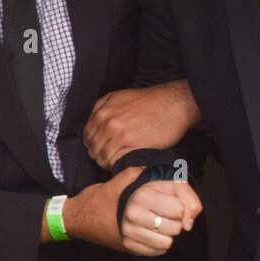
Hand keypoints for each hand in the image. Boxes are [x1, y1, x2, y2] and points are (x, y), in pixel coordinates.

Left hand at [84, 80, 199, 170]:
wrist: (173, 104)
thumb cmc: (148, 101)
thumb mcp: (118, 96)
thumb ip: (100, 106)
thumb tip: (89, 119)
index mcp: (102, 113)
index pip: (86, 137)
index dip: (93, 145)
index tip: (101, 148)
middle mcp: (108, 124)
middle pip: (93, 149)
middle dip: (99, 155)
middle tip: (110, 157)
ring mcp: (120, 136)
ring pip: (103, 157)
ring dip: (108, 162)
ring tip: (118, 161)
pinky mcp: (133, 146)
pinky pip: (116, 161)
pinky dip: (117, 164)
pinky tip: (124, 161)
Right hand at [118, 179, 202, 256]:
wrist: (96, 209)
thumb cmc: (133, 191)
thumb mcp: (156, 180)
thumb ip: (182, 193)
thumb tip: (189, 223)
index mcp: (141, 195)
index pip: (180, 209)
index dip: (179, 205)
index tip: (170, 201)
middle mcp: (134, 215)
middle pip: (176, 228)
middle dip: (175, 221)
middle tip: (163, 214)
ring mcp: (130, 232)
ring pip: (167, 243)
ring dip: (167, 234)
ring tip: (157, 223)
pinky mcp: (129, 245)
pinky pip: (158, 251)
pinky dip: (159, 243)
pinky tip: (151, 232)